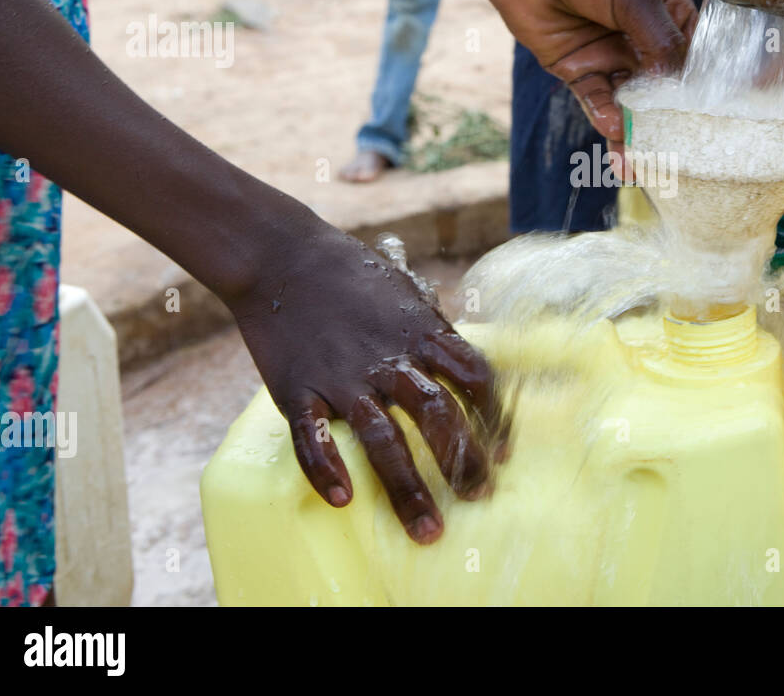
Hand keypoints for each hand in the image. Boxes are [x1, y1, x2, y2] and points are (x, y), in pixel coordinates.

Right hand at [224, 216, 501, 543]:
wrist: (281, 255)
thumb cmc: (347, 273)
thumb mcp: (404, 292)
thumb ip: (433, 331)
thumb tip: (460, 364)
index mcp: (421, 333)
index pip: (474, 379)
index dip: (494, 418)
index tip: (503, 451)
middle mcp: (389, 359)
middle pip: (438, 416)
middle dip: (462, 462)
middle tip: (477, 497)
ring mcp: (343, 376)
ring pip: (384, 439)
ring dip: (407, 488)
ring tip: (426, 529)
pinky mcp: (298, 388)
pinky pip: (313, 437)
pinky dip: (326, 468)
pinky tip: (341, 499)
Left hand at [476, 0, 697, 142]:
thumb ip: (659, 39)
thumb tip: (678, 85)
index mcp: (668, 11)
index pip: (695, 57)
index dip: (707, 88)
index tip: (719, 119)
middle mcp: (643, 37)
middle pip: (665, 87)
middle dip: (671, 119)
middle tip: (681, 153)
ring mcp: (611, 54)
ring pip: (631, 101)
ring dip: (637, 129)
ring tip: (643, 159)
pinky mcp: (578, 68)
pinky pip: (596, 99)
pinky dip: (605, 115)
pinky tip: (612, 128)